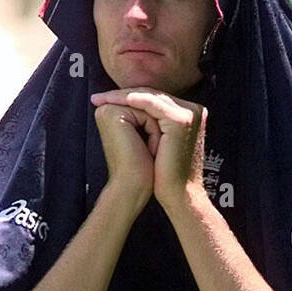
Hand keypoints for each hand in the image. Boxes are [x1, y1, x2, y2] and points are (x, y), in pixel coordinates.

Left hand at [91, 88, 205, 211]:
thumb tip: (127, 112)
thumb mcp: (160, 143)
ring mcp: (190, 113)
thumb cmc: (167, 174)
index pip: (156, 99)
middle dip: (123, 95)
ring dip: (123, 96)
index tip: (104, 100)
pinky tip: (114, 102)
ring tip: (101, 100)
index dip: (130, 98)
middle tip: (97, 97)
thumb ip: (152, 124)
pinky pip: (151, 104)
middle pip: (152, 95)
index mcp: (190, 114)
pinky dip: (132, 101)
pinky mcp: (181, 120)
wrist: (179, 195)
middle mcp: (194, 110)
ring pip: (150, 97)